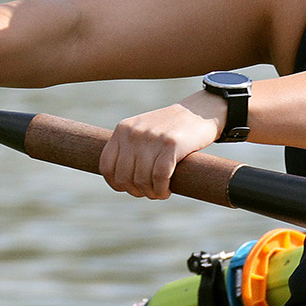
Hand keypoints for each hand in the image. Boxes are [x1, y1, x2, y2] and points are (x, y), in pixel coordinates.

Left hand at [99, 92, 224, 199]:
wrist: (199, 112)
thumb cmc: (170, 129)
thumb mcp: (142, 132)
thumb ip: (129, 149)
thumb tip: (120, 181)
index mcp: (122, 130)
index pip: (106, 166)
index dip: (115, 183)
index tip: (128, 188)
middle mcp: (133, 133)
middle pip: (123, 177)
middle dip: (135, 190)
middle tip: (148, 192)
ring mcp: (151, 138)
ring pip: (141, 179)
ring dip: (151, 193)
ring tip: (159, 193)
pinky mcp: (171, 145)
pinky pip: (159, 177)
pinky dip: (161, 190)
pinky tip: (166, 191)